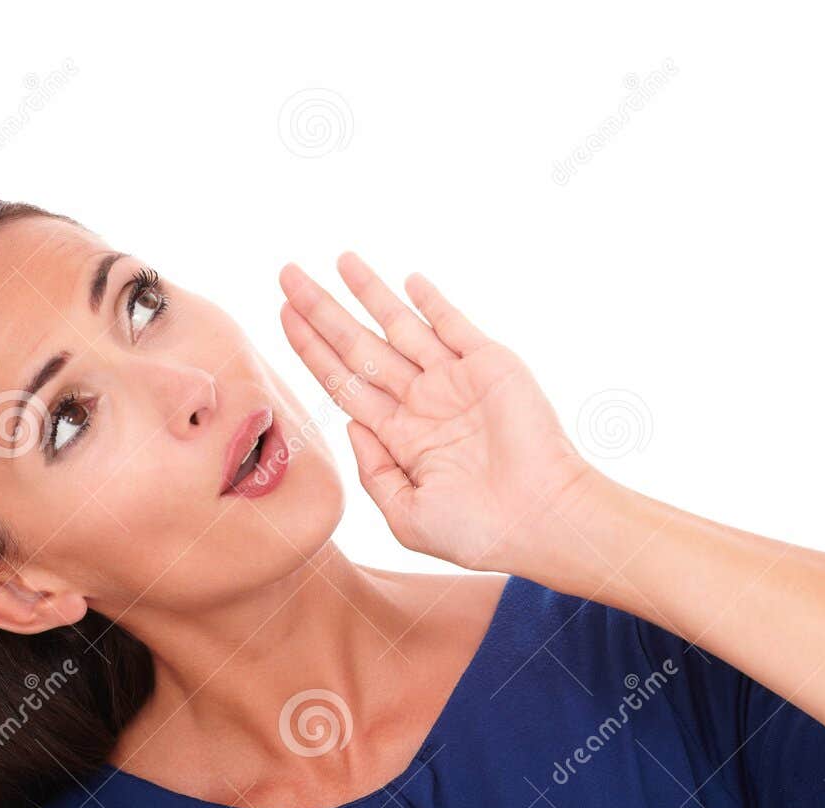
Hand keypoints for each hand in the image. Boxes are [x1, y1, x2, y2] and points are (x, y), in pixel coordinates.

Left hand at [278, 254, 595, 573]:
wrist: (540, 519)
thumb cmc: (477, 531)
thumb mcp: (406, 515)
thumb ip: (374, 471)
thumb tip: (350, 425)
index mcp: (401, 437)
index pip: (343, 382)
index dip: (311, 349)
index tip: (283, 316)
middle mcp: (423, 402)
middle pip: (359, 347)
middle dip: (322, 311)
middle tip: (287, 276)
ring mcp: (455, 381)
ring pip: (401, 327)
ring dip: (369, 293)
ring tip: (339, 260)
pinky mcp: (490, 365)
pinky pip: (454, 325)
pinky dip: (432, 302)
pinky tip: (407, 280)